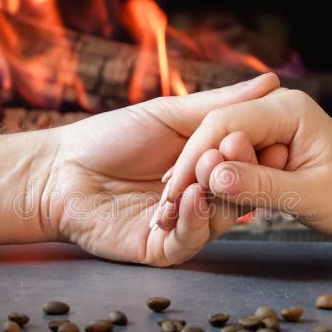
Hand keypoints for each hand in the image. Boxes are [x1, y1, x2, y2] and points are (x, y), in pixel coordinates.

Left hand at [43, 74, 279, 265]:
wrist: (60, 172)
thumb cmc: (109, 140)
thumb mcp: (168, 114)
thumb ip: (218, 105)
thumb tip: (270, 82)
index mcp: (207, 167)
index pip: (249, 162)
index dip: (261, 149)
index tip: (272, 133)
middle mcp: (202, 198)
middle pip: (241, 191)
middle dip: (243, 171)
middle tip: (240, 148)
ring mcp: (184, 226)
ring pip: (221, 219)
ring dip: (219, 193)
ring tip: (211, 168)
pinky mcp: (163, 249)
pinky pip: (191, 240)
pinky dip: (195, 218)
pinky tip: (189, 195)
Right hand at [157, 88, 331, 236]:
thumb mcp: (309, 194)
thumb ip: (258, 185)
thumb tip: (210, 177)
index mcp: (288, 109)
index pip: (224, 124)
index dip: (194, 158)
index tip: (173, 192)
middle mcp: (276, 110)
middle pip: (215, 131)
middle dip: (191, 167)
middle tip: (166, 205)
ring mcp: (272, 126)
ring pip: (219, 145)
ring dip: (199, 176)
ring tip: (173, 208)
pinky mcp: (269, 146)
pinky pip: (232, 158)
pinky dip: (216, 180)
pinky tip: (198, 200)